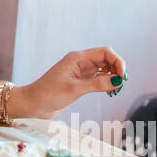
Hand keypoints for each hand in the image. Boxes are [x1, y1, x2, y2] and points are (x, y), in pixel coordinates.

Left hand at [13, 47, 127, 119]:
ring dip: (113, 77)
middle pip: (106, 59)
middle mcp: (80, 62)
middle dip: (117, 69)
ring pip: (104, 69)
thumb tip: (118, 80)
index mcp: (78, 58)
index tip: (123, 76)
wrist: (33, 104)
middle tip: (121, 85)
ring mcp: (81, 72)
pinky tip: (110, 92)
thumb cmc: (48, 94)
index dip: (117, 61)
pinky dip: (107, 83)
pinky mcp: (80, 82)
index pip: (105, 52)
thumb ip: (97, 84)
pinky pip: (99, 78)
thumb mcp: (75, 89)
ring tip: (116, 90)